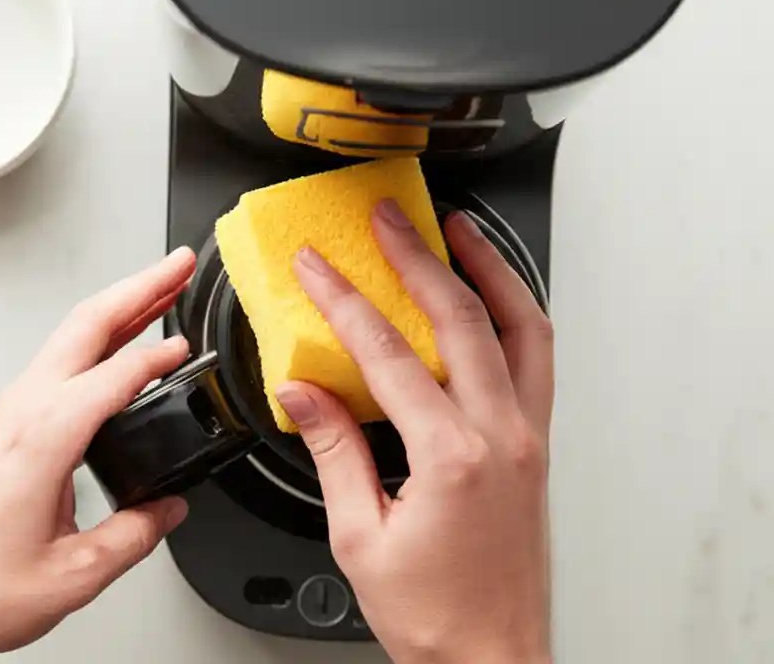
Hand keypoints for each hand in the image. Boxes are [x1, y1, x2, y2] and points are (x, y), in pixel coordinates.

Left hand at [0, 248, 196, 663]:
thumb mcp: (76, 573)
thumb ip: (135, 535)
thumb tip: (168, 509)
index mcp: (42, 437)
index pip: (117, 374)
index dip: (163, 355)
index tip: (195, 345)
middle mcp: (18, 413)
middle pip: (86, 324)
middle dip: (139, 287)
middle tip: (180, 266)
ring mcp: (4, 415)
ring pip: (66, 338)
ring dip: (115, 310)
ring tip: (156, 294)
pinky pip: (53, 365)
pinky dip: (91, 342)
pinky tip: (112, 352)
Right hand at [276, 201, 553, 663]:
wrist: (492, 658)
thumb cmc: (435, 617)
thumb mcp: (360, 537)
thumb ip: (334, 452)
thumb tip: (302, 394)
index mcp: (452, 458)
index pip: (390, 354)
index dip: (345, 302)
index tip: (317, 268)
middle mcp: (501, 438)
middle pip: (462, 320)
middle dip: (418, 257)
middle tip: (386, 219)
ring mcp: (528, 439)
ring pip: (522, 327)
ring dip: (488, 269)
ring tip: (457, 230)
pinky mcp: (536, 448)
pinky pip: (535, 359)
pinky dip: (514, 313)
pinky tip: (489, 297)